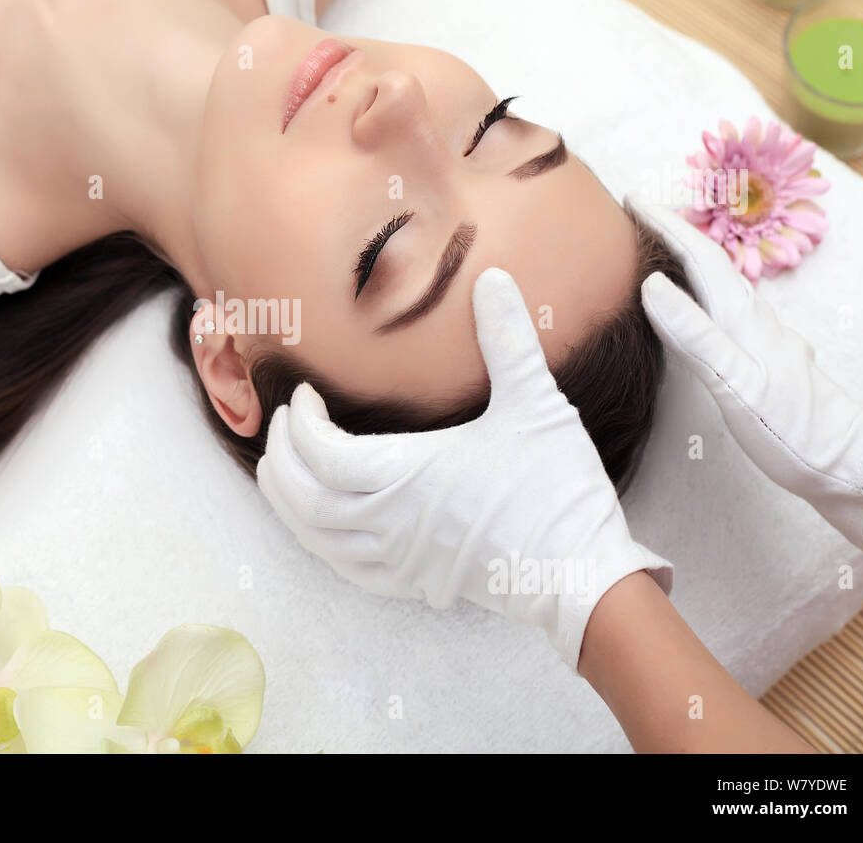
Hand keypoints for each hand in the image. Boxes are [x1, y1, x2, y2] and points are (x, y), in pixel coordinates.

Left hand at [256, 267, 671, 671]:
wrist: (582, 575)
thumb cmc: (557, 491)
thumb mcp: (535, 405)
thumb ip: (508, 339)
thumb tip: (493, 279)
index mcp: (405, 477)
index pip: (321, 452)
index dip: (300, 422)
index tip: (303, 394)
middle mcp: (389, 523)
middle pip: (303, 497)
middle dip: (281, 459)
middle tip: (280, 426)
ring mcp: (399, 560)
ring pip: (316, 537)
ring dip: (289, 502)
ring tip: (283, 469)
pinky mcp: (414, 583)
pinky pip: (346, 568)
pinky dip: (320, 541)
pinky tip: (323, 525)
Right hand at [625, 193, 862, 551]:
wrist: (847, 463)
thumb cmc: (790, 430)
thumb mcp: (735, 383)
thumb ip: (694, 333)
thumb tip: (652, 282)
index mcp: (743, 317)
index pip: (697, 257)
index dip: (664, 225)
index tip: (631, 199)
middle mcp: (754, 319)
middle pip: (708, 263)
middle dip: (671, 234)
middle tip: (634, 215)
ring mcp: (762, 337)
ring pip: (718, 285)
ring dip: (686, 261)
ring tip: (654, 251)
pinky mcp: (765, 359)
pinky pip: (723, 311)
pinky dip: (699, 294)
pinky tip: (695, 310)